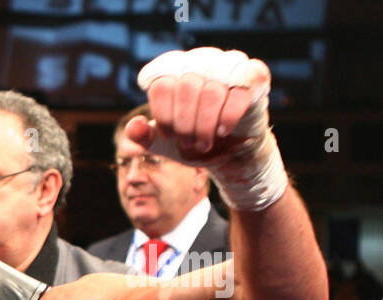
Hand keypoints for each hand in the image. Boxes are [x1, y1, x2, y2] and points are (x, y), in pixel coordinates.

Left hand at [132, 48, 284, 210]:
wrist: (228, 150)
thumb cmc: (192, 140)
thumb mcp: (162, 143)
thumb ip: (142, 136)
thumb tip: (133, 126)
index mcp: (173, 70)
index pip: (160, 82)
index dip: (163, 114)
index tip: (169, 134)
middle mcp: (199, 60)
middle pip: (186, 86)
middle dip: (185, 124)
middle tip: (189, 143)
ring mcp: (228, 64)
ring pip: (211, 91)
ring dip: (205, 126)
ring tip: (204, 143)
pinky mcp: (254, 75)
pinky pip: (239, 92)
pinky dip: (226, 118)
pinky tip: (222, 131)